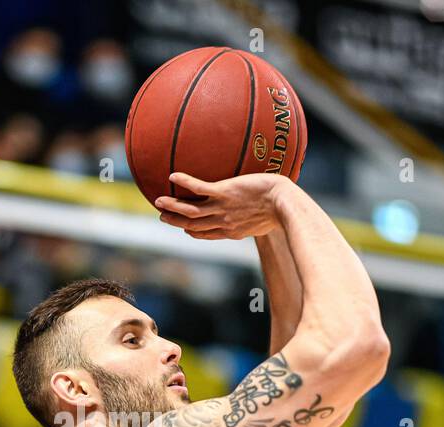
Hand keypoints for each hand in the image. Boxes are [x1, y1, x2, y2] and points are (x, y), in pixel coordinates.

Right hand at [154, 172, 289, 239]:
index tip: (183, 229)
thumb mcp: (267, 219)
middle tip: (161, 216)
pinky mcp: (225, 193)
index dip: (192, 232)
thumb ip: (258, 218)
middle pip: (193, 225)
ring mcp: (223, 208)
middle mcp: (223, 222)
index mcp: (232, 231)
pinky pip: (200, 189)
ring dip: (173, 207)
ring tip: (158, 201)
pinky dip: (185, 183)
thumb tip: (264, 211)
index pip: (207, 234)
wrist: (285, 204)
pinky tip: (173, 176)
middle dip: (176, 222)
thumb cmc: (282, 209)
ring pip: (191, 212)